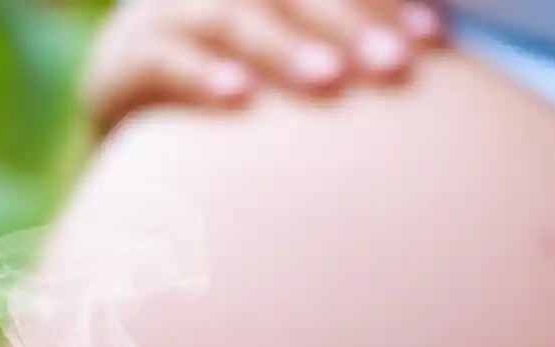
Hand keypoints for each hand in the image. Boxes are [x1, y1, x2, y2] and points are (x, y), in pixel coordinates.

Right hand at [85, 0, 445, 132]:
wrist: (129, 126)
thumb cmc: (230, 104)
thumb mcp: (285, 65)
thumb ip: (335, 51)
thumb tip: (432, 51)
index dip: (379, 0)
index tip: (432, 38)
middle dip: (346, 23)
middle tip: (394, 67)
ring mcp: (163, 18)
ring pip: (230, 17)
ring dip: (282, 47)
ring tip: (328, 82)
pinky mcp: (122, 62)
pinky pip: (162, 61)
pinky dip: (201, 75)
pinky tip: (240, 98)